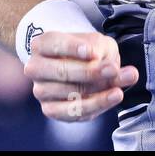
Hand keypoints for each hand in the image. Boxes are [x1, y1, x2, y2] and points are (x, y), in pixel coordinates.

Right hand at [24, 31, 139, 121]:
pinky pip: (73, 112)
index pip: (55, 44)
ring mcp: (40, 90)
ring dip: (99, 91)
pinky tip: (112, 97)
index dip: (74, 48)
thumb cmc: (87, 52)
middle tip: (113, 70)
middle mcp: (35, 67)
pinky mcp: (50, 109)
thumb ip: (103, 52)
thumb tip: (113, 68)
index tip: (93, 53)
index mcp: (41, 44)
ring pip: (70, 93)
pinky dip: (96, 105)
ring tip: (119, 88)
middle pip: (62, 71)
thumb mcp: (97, 44)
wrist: (82, 69)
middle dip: (90, 72)